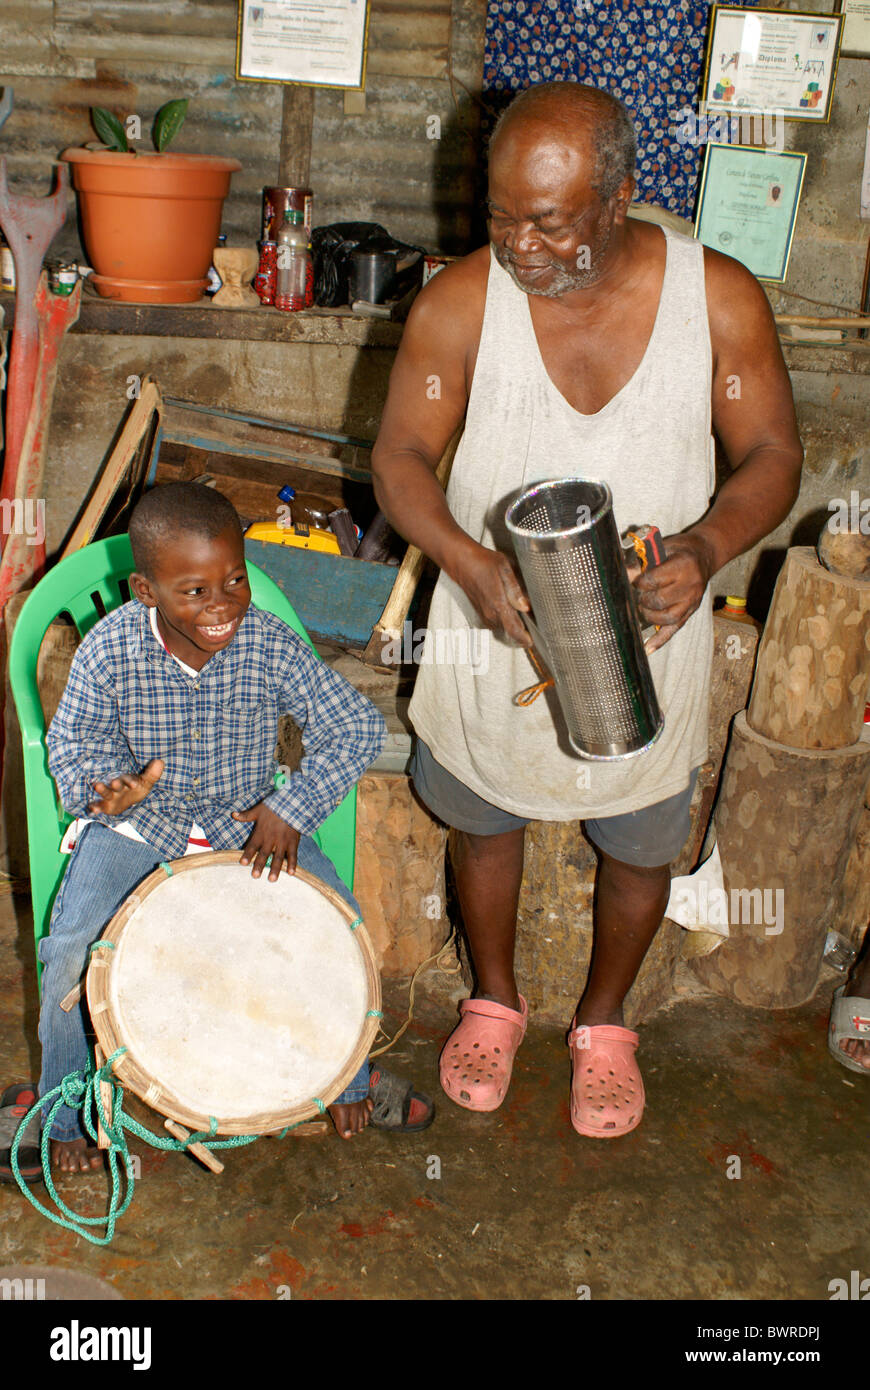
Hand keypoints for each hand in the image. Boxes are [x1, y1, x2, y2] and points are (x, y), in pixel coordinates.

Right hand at [88, 758, 163, 815]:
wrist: (125, 800)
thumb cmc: (135, 789)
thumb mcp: (145, 784)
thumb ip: (152, 775)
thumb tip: (160, 762)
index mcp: (127, 781)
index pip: (129, 780)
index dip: (131, 781)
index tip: (134, 784)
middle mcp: (117, 787)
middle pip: (116, 785)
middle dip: (116, 784)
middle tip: (115, 783)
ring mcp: (109, 796)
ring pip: (105, 792)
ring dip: (102, 790)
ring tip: (97, 786)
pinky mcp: (103, 805)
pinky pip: (98, 805)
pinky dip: (94, 807)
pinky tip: (93, 810)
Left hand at [232, 802, 300, 881]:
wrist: (293, 804)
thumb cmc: (274, 807)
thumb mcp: (258, 810)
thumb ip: (246, 815)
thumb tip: (233, 815)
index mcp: (261, 832)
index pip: (252, 845)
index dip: (247, 854)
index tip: (243, 863)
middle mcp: (271, 838)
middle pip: (264, 854)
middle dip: (259, 865)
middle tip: (255, 876)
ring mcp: (283, 841)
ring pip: (278, 857)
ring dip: (275, 869)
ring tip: (272, 879)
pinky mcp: (293, 842)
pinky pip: (293, 854)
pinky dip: (292, 864)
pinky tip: (291, 873)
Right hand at [453, 544, 531, 646]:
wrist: (461, 562)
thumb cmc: (481, 562)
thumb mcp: (504, 569)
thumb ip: (515, 589)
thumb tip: (525, 606)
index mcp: (498, 603)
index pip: (513, 630)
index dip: (524, 639)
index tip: (532, 642)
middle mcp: (490, 613)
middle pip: (510, 632)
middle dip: (522, 633)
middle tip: (534, 631)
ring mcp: (484, 614)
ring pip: (503, 627)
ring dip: (513, 627)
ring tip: (525, 621)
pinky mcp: (481, 612)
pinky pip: (496, 622)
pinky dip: (505, 621)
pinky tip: (511, 612)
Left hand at [630, 531, 713, 653]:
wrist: (705, 554)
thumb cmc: (680, 550)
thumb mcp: (663, 548)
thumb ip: (644, 561)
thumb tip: (624, 575)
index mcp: (683, 566)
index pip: (654, 580)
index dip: (638, 582)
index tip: (633, 580)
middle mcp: (690, 586)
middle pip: (660, 600)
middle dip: (643, 599)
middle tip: (638, 594)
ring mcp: (692, 601)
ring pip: (667, 618)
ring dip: (649, 616)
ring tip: (642, 608)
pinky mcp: (691, 612)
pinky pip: (675, 629)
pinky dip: (661, 640)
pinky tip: (648, 648)